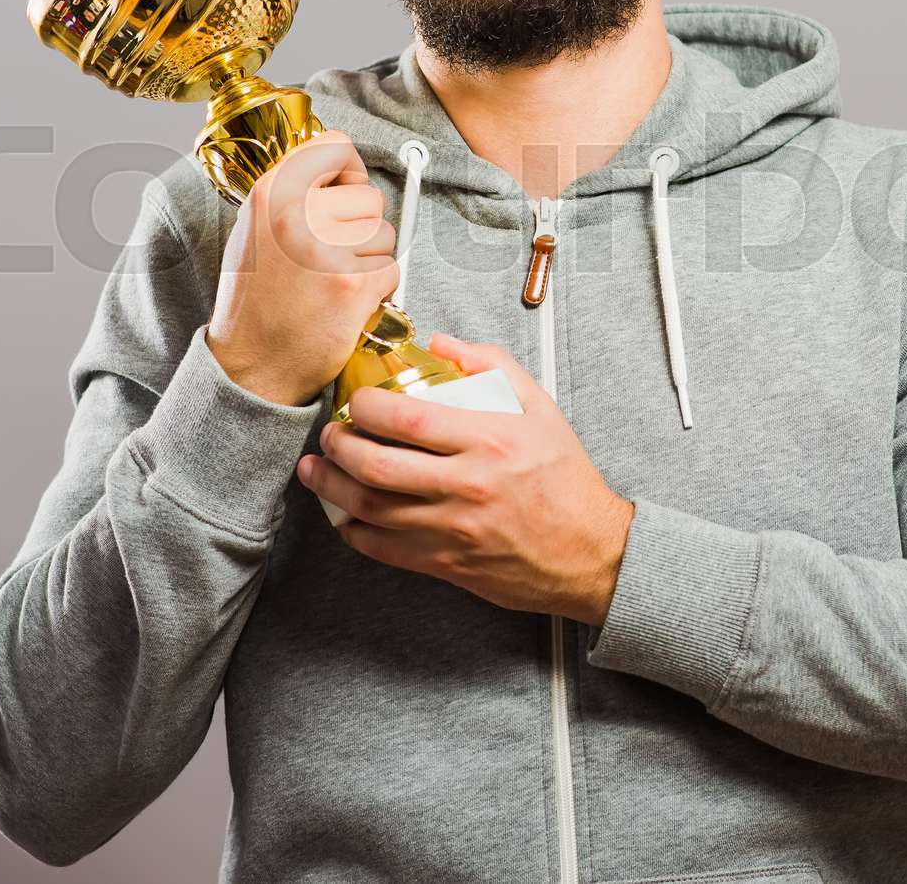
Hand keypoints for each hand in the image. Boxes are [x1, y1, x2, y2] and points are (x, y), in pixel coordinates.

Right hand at [207, 130, 400, 406]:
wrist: (253, 365)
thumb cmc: (257, 299)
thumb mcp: (257, 228)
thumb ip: (294, 195)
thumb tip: (338, 173)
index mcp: (272, 192)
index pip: (335, 146)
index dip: (346, 172)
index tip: (341, 192)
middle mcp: (299, 213)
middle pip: (368, 195)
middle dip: (361, 225)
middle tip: (331, 255)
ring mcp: (328, 248)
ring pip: (384, 232)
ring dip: (370, 257)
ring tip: (332, 281)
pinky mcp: (354, 283)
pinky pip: (391, 268)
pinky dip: (377, 287)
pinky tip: (344, 302)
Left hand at [297, 334, 634, 625]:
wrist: (590, 551)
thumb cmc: (565, 478)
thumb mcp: (540, 406)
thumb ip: (491, 363)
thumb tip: (439, 343)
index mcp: (488, 438)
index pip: (405, 417)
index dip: (365, 406)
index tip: (357, 400)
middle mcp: (466, 484)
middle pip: (376, 464)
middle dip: (338, 445)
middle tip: (331, 433)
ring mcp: (453, 529)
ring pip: (369, 508)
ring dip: (331, 487)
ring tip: (317, 470)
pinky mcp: (446, 564)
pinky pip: (382, 549)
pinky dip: (353, 530)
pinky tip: (343, 513)